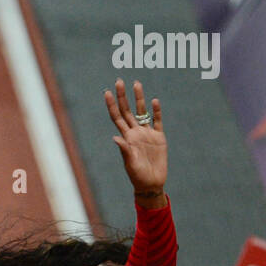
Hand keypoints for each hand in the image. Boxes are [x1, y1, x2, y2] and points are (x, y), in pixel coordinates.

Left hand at [104, 78, 166, 196]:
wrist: (152, 184)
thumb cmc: (138, 177)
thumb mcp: (130, 164)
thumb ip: (125, 150)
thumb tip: (115, 137)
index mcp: (127, 138)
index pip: (117, 117)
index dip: (112, 105)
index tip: (107, 92)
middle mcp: (135, 133)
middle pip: (128, 110)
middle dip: (123, 96)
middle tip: (119, 80)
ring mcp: (147, 134)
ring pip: (142, 112)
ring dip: (139, 98)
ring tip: (136, 84)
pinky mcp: (159, 137)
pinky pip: (157, 121)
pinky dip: (156, 111)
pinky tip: (154, 101)